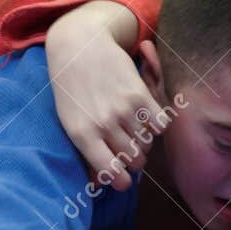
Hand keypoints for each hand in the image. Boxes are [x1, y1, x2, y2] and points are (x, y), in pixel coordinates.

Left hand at [45, 1, 165, 190]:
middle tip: (130, 149)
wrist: (79, 46)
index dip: (121, 181)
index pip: (110, 172)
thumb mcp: (70, 122)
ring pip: (147, 143)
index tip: (124, 181)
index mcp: (83, 135)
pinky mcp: (139, 94)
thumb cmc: (72, 89)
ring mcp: (123, 109)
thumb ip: (86, 152)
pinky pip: (160, 125)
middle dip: (134, 159)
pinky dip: (157, 125)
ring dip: (144, 141)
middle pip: (134, 160)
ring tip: (135, 130)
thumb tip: (99, 183)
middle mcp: (104, 124)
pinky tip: (147, 117)